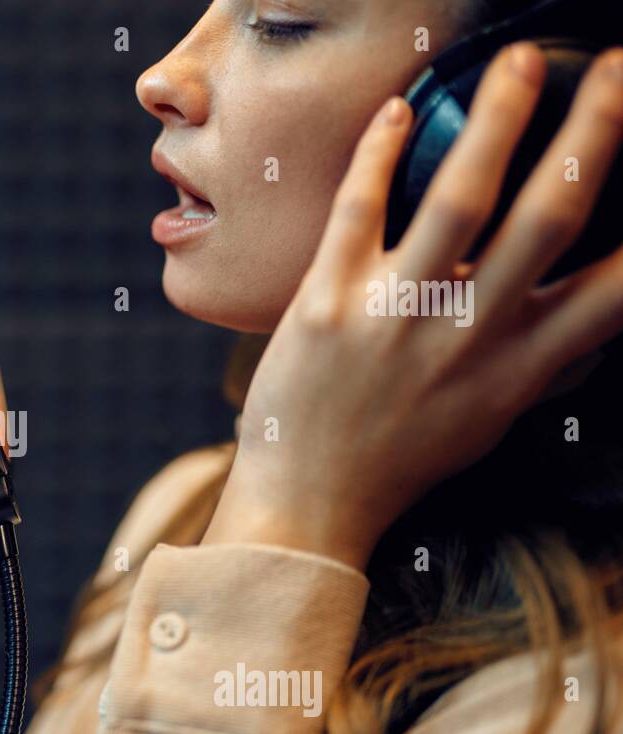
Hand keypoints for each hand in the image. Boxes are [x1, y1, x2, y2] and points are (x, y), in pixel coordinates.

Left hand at [203, 43, 622, 571]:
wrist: (306, 504)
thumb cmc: (400, 461)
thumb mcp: (489, 422)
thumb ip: (544, 370)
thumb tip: (595, 325)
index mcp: (519, 364)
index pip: (617, 290)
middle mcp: (468, 332)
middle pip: (549, 215)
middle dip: (594, 133)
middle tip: (619, 70)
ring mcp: (395, 312)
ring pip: (459, 198)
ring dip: (496, 121)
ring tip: (517, 65)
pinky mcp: (326, 300)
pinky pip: (358, 210)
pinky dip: (377, 154)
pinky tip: (396, 109)